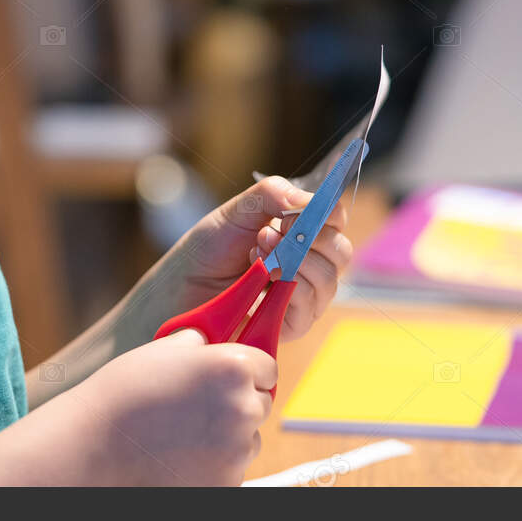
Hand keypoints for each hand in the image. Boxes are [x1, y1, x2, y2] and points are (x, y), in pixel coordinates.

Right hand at [64, 329, 275, 484]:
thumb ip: (200, 345)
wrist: (94, 446)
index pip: (268, 367)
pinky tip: (181, 452)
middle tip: (202, 403)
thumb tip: (211, 344)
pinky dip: (215, 462)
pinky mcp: (226, 482)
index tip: (233, 375)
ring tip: (185, 430)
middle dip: (239, 401)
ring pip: (248, 438)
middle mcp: (242, 409)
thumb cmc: (124, 394)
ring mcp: (236, 451)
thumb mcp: (164, 349)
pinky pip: (232, 467)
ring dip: (229, 434)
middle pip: (261, 403)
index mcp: (233, 368)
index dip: (249, 369)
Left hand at [149, 175, 352, 343]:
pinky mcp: (292, 325)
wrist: (179, 286)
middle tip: (271, 230)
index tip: (295, 211)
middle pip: (342, 251)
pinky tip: (259, 276)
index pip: (336, 221)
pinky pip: (309, 307)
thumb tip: (306, 200)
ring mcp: (304, 297)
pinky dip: (286, 287)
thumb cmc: (208, 249)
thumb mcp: (239, 211)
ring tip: (257, 250)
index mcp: (303, 234)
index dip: (327, 213)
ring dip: (293, 261)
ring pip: (328, 279)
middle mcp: (310, 265)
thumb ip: (273, 195)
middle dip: (310, 237)